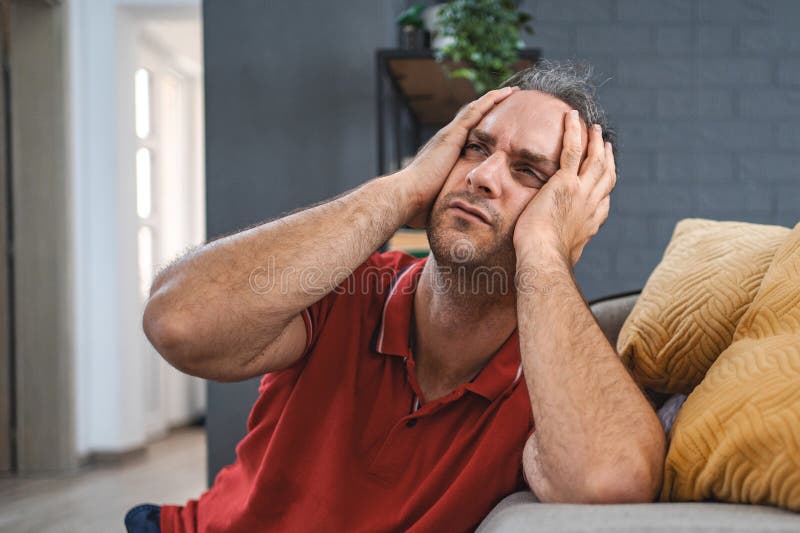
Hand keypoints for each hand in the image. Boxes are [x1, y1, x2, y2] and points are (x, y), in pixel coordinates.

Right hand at [397, 86, 519, 226]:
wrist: (406, 198)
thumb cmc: (419, 206)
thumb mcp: (442, 200)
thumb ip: (449, 200)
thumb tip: (456, 214)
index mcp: (444, 155)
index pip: (467, 136)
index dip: (482, 128)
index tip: (497, 124)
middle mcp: (446, 141)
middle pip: (471, 119)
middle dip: (488, 109)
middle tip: (507, 100)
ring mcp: (448, 136)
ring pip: (475, 111)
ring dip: (493, 100)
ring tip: (511, 92)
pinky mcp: (452, 136)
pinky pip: (475, 112)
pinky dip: (490, 101)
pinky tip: (505, 94)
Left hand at [513, 110, 615, 267]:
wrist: (543, 259)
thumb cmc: (545, 263)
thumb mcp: (562, 255)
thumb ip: (564, 248)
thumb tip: (560, 255)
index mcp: (592, 221)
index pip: (604, 197)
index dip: (605, 182)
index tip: (604, 172)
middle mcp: (592, 204)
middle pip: (605, 174)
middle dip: (606, 156)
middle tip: (604, 143)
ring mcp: (581, 191)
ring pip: (593, 158)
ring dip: (594, 140)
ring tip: (592, 126)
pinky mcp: (564, 182)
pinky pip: (571, 150)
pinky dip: (573, 131)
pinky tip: (572, 116)